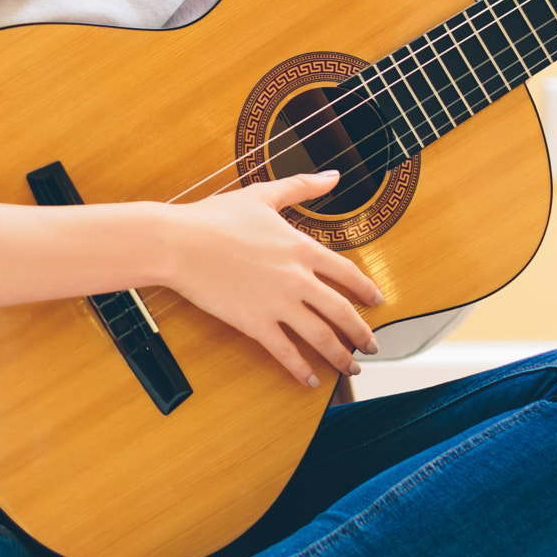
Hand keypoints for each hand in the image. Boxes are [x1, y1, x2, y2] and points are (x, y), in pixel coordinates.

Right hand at [164, 170, 381, 387]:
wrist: (179, 243)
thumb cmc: (215, 217)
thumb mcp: (263, 195)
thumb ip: (302, 186)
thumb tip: (333, 176)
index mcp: (302, 248)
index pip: (347, 274)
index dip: (367, 291)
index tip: (378, 303)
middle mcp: (297, 279)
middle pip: (342, 312)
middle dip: (361, 333)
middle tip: (372, 346)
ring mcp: (278, 304)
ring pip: (321, 337)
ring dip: (341, 356)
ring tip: (351, 367)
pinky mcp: (255, 324)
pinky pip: (286, 352)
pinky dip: (301, 369)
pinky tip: (310, 380)